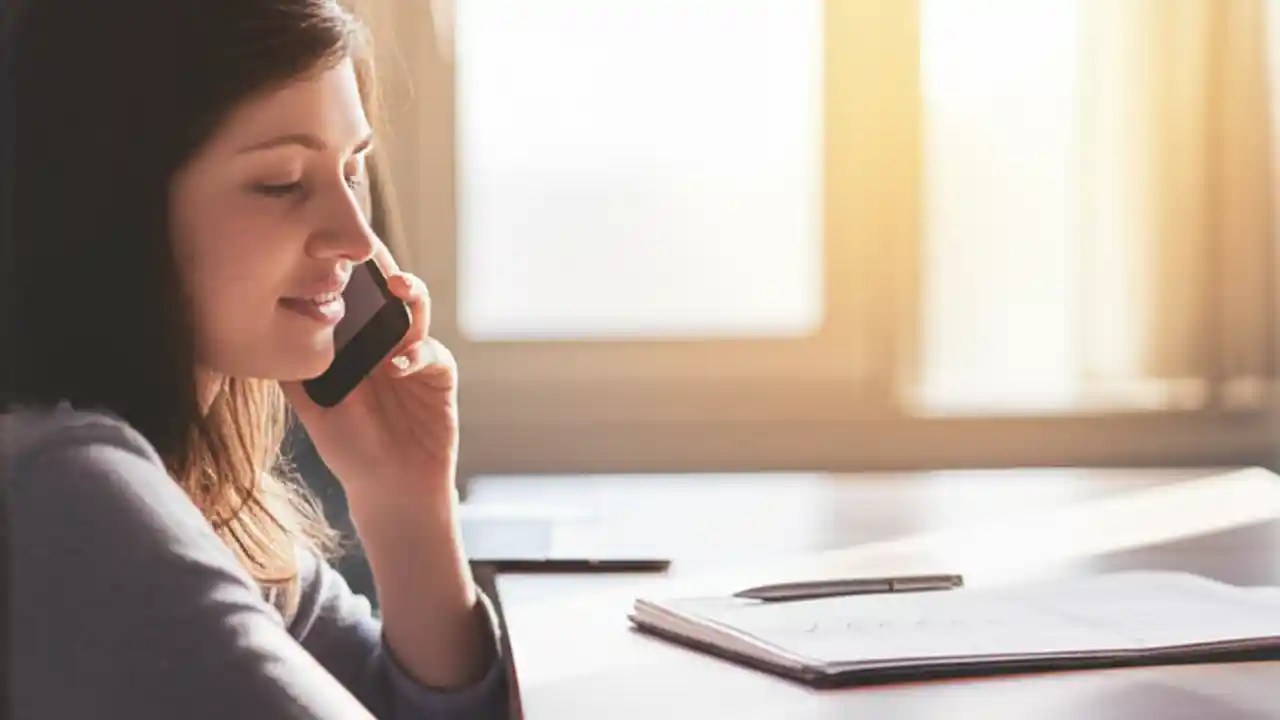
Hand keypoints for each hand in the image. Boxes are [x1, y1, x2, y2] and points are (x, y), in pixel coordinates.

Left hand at [281, 240, 458, 507]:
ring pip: (416, 308)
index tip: (327, 241)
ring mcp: (415, 351)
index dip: (345, 267)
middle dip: (380, 265)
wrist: (388, 483)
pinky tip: (395, 366)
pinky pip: (430, 352)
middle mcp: (387, 336)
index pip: (353, 291)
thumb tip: (251, 332)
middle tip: (366, 245)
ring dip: (409, 293)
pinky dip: (415, 354)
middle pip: (387, 288)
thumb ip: (293, 367)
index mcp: (357, 337)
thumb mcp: (311, 402)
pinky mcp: (439, 372)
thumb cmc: (349, 443)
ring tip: (395, 286)